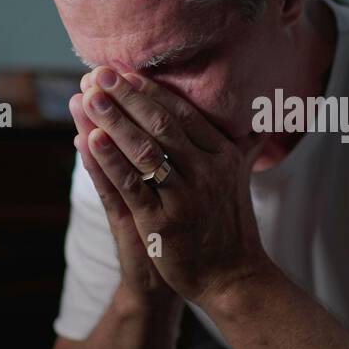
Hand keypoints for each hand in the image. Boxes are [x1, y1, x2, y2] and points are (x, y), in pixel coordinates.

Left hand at [77, 66, 274, 306]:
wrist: (233, 278)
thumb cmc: (231, 226)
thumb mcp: (241, 179)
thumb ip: (243, 147)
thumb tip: (261, 119)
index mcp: (223, 156)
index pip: (183, 113)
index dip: (151, 90)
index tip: (124, 70)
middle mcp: (208, 172)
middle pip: (161, 125)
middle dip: (127, 96)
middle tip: (97, 73)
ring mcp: (186, 197)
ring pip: (145, 151)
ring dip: (113, 121)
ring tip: (87, 98)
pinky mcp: (164, 224)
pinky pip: (132, 186)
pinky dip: (110, 162)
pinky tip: (89, 141)